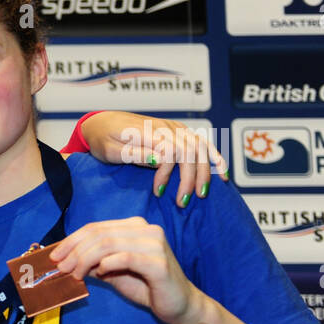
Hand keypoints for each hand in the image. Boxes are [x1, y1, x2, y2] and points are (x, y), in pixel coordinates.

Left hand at [49, 218, 202, 323]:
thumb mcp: (113, 272)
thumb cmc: (147, 287)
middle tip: (60, 267)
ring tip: (74, 275)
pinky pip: (125, 257)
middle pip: (99, 234)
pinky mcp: (159, 262)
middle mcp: (146, 230)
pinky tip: (99, 274)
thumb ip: (93, 262)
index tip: (54, 256)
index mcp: (135, 227)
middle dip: (74, 250)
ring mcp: (155, 244)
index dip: (71, 240)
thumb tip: (66, 260)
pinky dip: (106, 264)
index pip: (96, 228)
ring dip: (85, 259)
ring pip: (108, 243)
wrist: (180, 306)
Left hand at [79, 112, 226, 207]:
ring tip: (203, 193)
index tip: (158, 192)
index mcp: (148, 131)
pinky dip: (213, 156)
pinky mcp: (178, 131)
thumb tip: (158, 160)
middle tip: (184, 201)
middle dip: (190, 178)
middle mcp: (165, 127)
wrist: (102, 122)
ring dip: (204, 171)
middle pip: (189, 151)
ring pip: (200, 147)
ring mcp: (174, 127)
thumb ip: (134, 154)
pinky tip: (221, 171)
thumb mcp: (110, 150)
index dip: (167, 174)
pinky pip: (202, 142)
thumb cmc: (103, 138)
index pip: (169, 152)